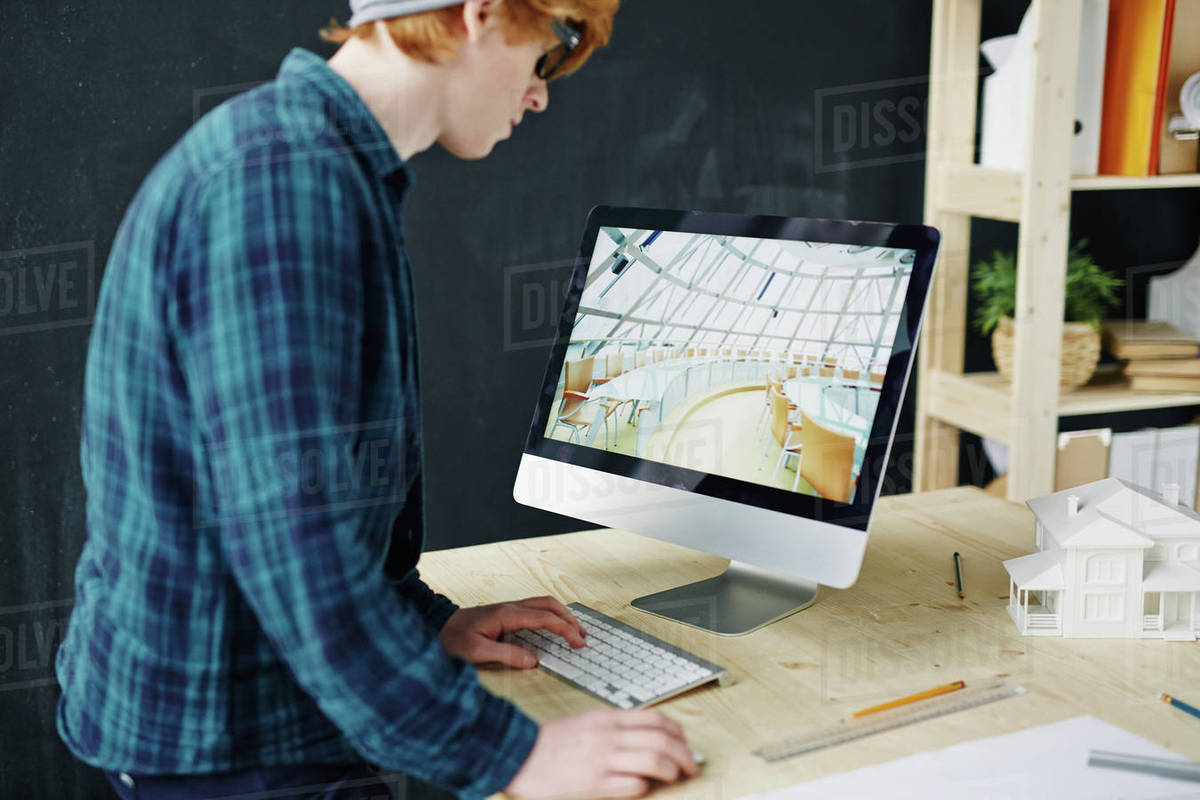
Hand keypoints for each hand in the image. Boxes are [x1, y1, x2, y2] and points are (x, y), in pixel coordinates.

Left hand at [438, 595, 585, 667]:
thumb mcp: (477, 652)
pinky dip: (550, 615)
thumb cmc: (453, 639)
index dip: (565, 629)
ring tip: (574, 631)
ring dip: (562, 615)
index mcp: (506, 615)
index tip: (578, 642)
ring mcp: (508, 608)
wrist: (436, 628)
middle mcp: (510, 607)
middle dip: (569, 619)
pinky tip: (553, 626)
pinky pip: (535, 608)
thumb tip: (533, 660)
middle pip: (549, 604)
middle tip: (583, 637)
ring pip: (543, 603)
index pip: (544, 618)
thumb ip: (506, 655)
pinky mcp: (505, 613)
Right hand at [505, 708, 698, 798]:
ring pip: (654, 760)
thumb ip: (616, 728)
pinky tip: (645, 787)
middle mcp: (609, 735)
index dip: (678, 732)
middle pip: (662, 740)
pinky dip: (645, 786)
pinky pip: (633, 785)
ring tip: (675, 777)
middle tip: (690, 766)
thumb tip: (648, 739)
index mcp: (607, 718)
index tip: (685, 744)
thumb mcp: (588, 723)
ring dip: (672, 771)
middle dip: (684, 754)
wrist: (519, 755)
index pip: (656, 719)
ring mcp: (603, 759)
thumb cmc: (553, 743)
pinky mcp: (595, 783)